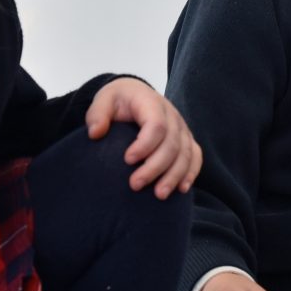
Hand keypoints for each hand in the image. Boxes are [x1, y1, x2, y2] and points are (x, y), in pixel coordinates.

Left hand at [85, 79, 202, 198]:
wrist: (134, 95)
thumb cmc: (117, 101)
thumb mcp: (103, 100)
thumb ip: (97, 115)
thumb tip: (95, 133)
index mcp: (151, 102)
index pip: (156, 125)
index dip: (145, 144)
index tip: (127, 160)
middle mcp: (172, 115)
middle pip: (172, 144)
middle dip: (155, 167)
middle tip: (135, 185)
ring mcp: (182, 128)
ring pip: (186, 154)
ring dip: (174, 176)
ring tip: (159, 195)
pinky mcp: (187, 140)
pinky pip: (195, 156)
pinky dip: (191, 173)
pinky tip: (181, 189)